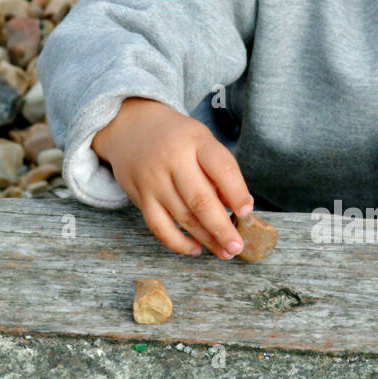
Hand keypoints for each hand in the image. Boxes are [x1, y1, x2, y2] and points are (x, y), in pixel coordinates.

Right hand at [92, 97, 254, 258]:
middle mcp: (172, 159)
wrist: (130, 127)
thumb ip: (219, 170)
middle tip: (237, 246)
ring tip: (224, 251)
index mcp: (195, 141)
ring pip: (182, 216)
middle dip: (221, 227)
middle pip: (200, 199)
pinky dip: (178, 242)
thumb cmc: (176, 137)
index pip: (221, 168)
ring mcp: (153, 179)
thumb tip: (239, 209)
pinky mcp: (140, 196)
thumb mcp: (200, 140)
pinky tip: (195, 248)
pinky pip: (159, 226)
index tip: (247, 212)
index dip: (237, 192)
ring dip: (206, 239)